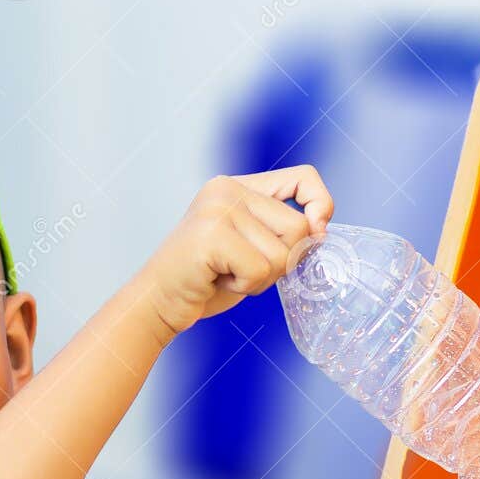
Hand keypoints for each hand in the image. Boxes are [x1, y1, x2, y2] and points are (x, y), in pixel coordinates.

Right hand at [135, 165, 332, 341]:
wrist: (158, 301)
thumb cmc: (205, 278)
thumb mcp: (250, 245)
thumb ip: (281, 231)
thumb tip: (320, 233)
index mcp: (238, 186)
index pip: (303, 177)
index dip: (321, 205)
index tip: (317, 233)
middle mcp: (227, 189)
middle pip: (298, 228)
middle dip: (279, 262)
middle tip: (242, 268)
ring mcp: (218, 209)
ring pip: (282, 254)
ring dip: (260, 278)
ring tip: (227, 273)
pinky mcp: (211, 235)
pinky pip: (260, 270)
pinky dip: (245, 286)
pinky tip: (218, 280)